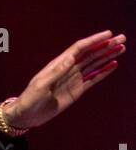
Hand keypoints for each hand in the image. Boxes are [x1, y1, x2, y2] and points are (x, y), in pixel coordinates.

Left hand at [7, 30, 125, 130]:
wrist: (27, 115)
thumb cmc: (30, 99)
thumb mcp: (41, 85)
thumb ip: (57, 72)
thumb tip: (71, 57)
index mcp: (59, 64)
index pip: (79, 48)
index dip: (94, 41)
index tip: (108, 34)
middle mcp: (68, 68)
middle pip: (90, 54)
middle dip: (106, 46)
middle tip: (122, 38)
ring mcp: (73, 79)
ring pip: (94, 64)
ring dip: (108, 56)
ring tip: (121, 48)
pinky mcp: (76, 90)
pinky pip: (93, 79)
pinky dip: (104, 72)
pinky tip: (113, 65)